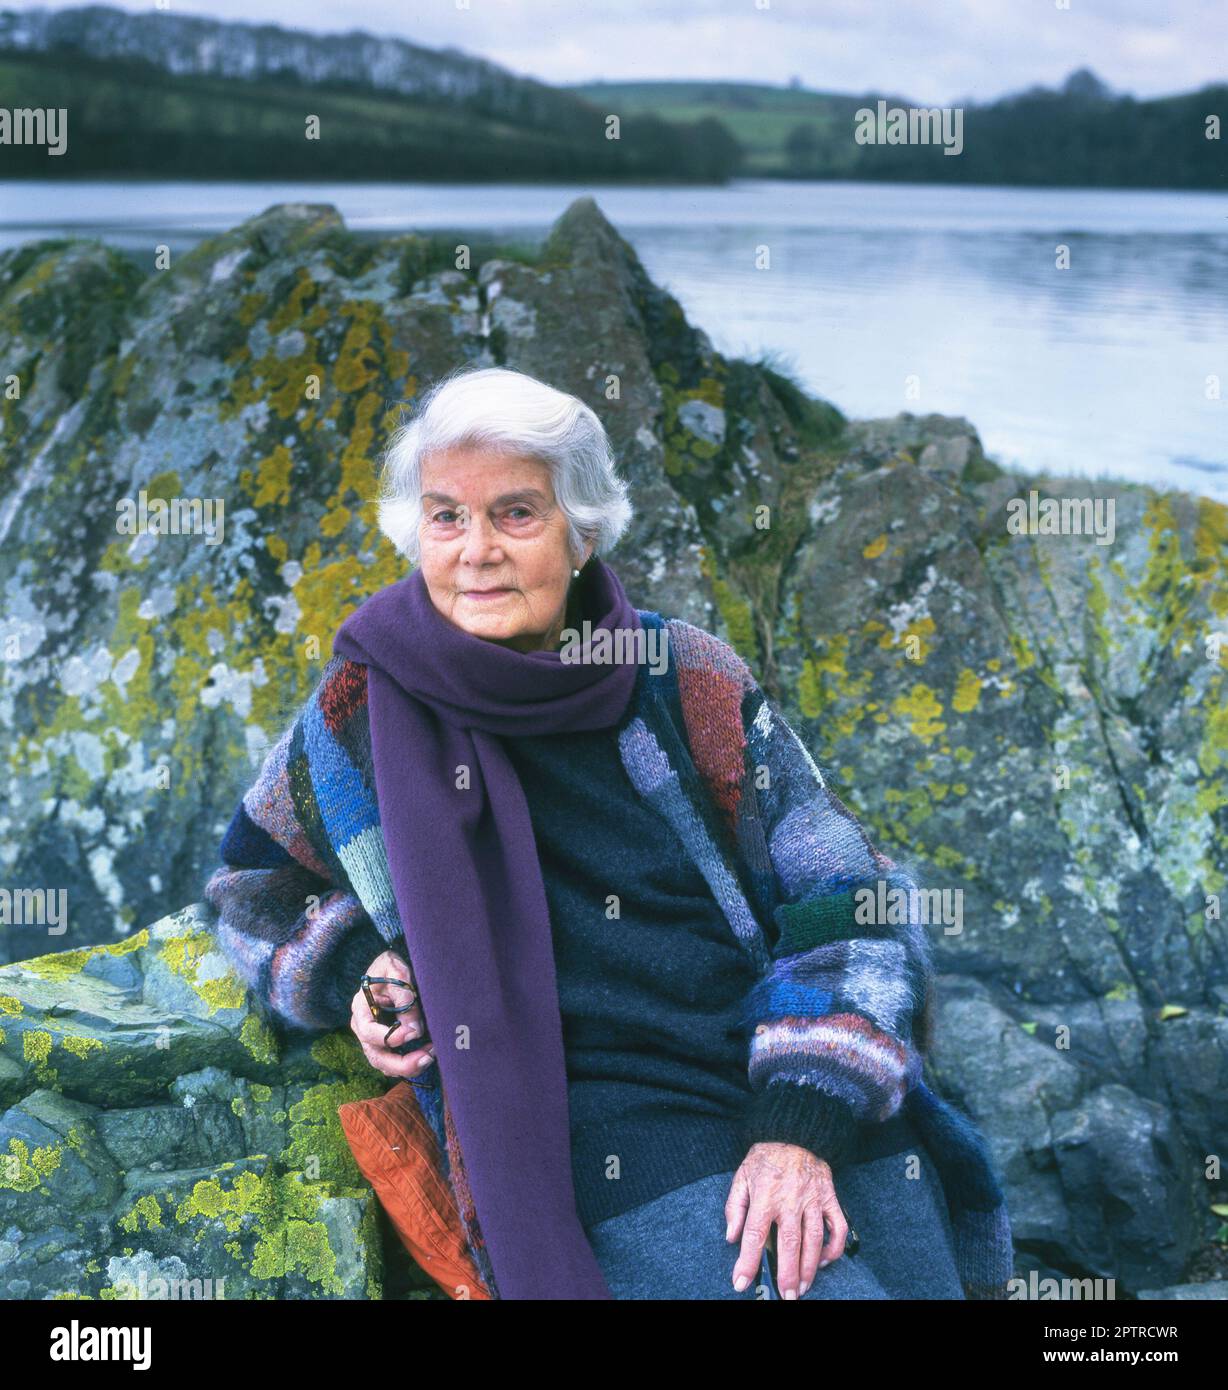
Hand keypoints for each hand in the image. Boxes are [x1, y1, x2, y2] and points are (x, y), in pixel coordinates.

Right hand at [349, 949, 435, 1079]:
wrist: (389, 970)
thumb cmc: (391, 968)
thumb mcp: (397, 973)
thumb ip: (404, 997)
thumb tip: (415, 1030)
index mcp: (361, 1009)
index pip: (369, 1031)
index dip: (390, 1037)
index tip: (412, 1033)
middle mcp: (364, 1028)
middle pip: (376, 1057)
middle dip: (401, 1064)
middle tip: (426, 1058)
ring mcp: (374, 1038)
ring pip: (385, 1064)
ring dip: (408, 1066)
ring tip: (430, 1055)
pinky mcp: (386, 1043)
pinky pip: (394, 1061)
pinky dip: (410, 1062)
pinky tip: (428, 1053)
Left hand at [725, 1142, 848, 1298]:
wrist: (795, 1131)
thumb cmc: (765, 1156)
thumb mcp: (742, 1175)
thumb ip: (734, 1206)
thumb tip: (731, 1236)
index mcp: (765, 1195)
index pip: (753, 1234)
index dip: (746, 1261)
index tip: (740, 1282)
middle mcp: (790, 1200)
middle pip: (790, 1244)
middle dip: (787, 1274)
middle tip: (785, 1295)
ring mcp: (813, 1199)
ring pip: (814, 1240)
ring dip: (809, 1268)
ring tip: (802, 1287)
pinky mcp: (830, 1197)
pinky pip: (837, 1227)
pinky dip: (834, 1248)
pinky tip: (823, 1262)